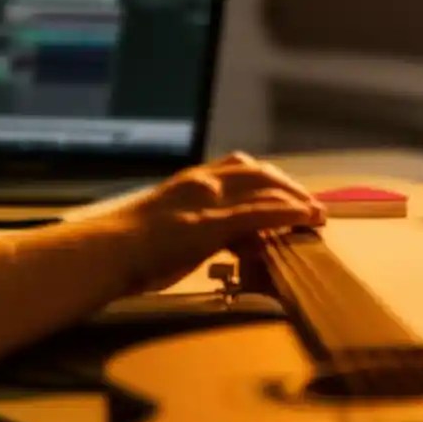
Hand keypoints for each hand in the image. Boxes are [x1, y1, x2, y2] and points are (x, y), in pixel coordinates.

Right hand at [98, 153, 325, 292]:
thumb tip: (234, 243)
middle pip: (260, 173)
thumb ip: (203, 227)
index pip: (242, 168)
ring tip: (316, 215)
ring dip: (296, 199)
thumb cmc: (131, 248)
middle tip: (310, 205)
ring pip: (265, 188)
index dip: (271, 181)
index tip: (290, 194)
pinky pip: (259, 212)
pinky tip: (305, 218)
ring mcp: (208, 200)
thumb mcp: (171, 226)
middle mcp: (204, 182)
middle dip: (290, 187)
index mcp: (192, 181)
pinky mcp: (211, 223)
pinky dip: (287, 213)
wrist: (106, 253)